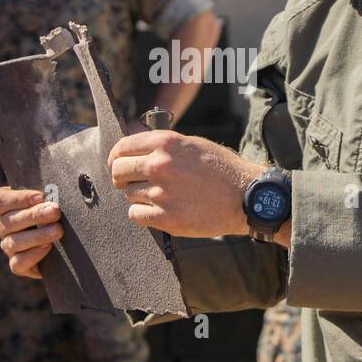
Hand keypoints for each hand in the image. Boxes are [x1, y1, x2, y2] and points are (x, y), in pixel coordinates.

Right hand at [0, 186, 63, 279]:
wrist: (65, 243)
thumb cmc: (55, 210)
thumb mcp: (49, 196)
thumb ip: (48, 189)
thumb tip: (57, 183)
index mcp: (4, 206)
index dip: (18, 199)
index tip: (40, 196)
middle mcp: (2, 226)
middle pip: (9, 221)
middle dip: (34, 215)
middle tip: (55, 211)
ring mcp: (8, 246)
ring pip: (14, 242)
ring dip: (37, 235)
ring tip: (57, 230)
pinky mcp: (18, 265)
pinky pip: (18, 263)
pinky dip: (33, 255)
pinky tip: (48, 247)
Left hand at [107, 130, 263, 237]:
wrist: (245, 196)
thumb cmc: (221, 169)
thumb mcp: (192, 144)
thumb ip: (163, 146)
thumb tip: (135, 152)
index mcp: (165, 143)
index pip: (121, 149)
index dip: (116, 158)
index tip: (117, 164)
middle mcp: (159, 165)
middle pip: (118, 172)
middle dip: (122, 178)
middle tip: (131, 183)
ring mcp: (161, 192)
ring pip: (128, 195)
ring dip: (138, 196)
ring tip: (160, 196)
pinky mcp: (166, 218)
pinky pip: (135, 215)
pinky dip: (143, 214)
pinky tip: (158, 211)